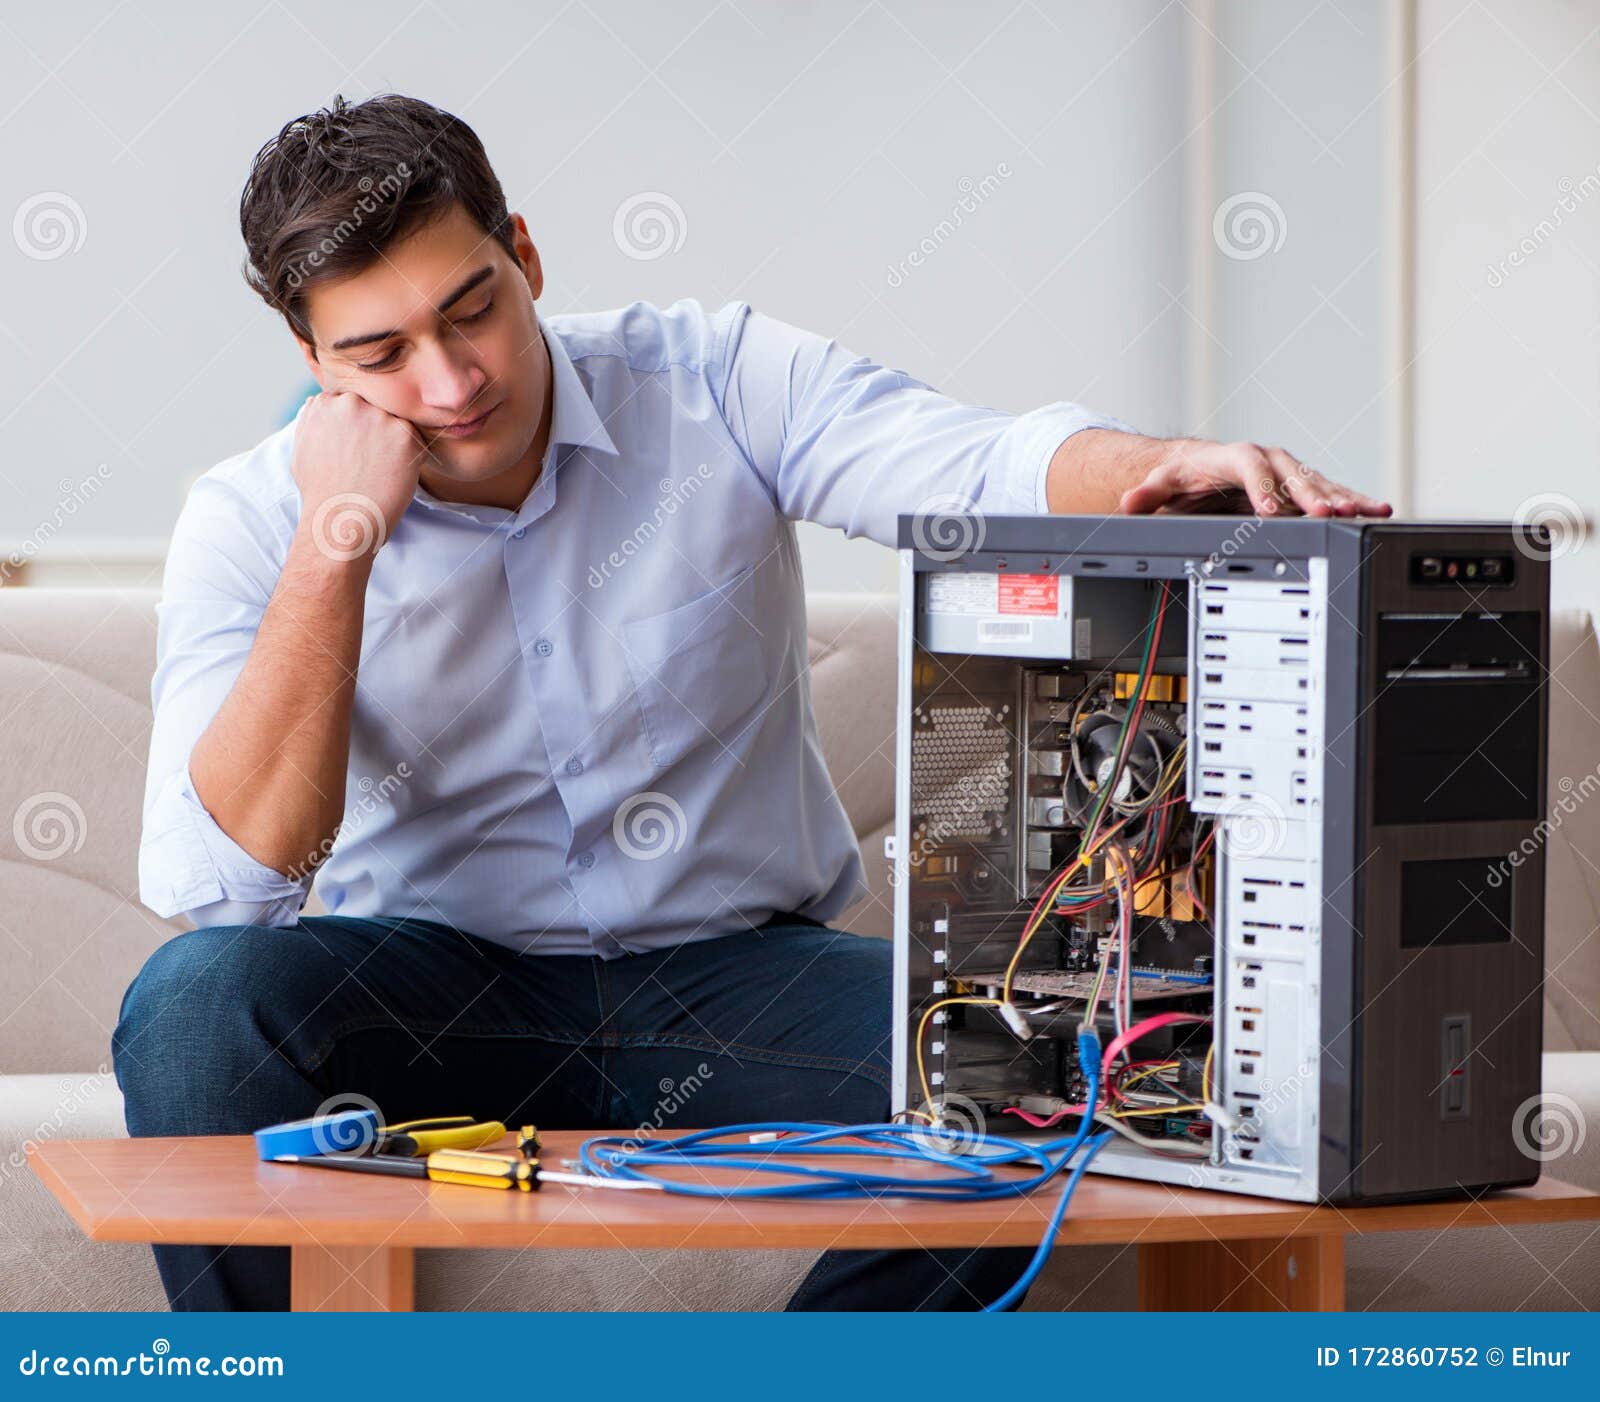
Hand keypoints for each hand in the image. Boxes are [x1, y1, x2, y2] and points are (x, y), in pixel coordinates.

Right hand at [290, 391, 426, 560]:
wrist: (340, 520)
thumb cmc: (320, 491)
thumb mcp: (301, 447)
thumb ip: (313, 418)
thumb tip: (320, 401)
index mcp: (326, 402)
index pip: (352, 402)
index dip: (358, 427)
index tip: (357, 449)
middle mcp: (352, 402)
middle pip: (376, 408)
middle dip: (376, 430)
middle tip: (371, 461)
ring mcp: (380, 417)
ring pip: (396, 423)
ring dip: (395, 443)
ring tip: (380, 470)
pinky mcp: (405, 435)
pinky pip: (416, 440)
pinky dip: (411, 457)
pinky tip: (394, 475)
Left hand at [1117, 437, 1391, 517]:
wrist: (1201, 466)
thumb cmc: (1184, 475)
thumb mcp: (1161, 484)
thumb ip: (1147, 494)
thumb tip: (1128, 502)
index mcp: (1236, 456)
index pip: (1251, 469)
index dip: (1262, 489)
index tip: (1271, 511)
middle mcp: (1268, 460)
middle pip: (1293, 476)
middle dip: (1312, 495)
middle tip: (1329, 514)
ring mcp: (1287, 472)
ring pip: (1318, 483)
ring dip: (1343, 497)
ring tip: (1369, 510)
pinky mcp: (1299, 486)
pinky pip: (1330, 491)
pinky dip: (1353, 499)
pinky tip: (1377, 509)